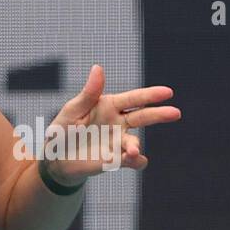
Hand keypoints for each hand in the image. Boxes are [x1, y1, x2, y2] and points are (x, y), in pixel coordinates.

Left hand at [42, 64, 180, 185]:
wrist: (55, 158)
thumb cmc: (63, 130)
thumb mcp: (72, 110)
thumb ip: (88, 93)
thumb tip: (98, 68)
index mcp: (110, 106)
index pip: (134, 98)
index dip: (150, 95)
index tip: (168, 92)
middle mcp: (119, 123)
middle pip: (143, 117)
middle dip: (159, 114)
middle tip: (175, 113)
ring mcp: (118, 142)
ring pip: (135, 141)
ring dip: (135, 145)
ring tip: (132, 150)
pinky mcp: (115, 160)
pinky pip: (132, 161)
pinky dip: (137, 161)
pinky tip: (135, 160)